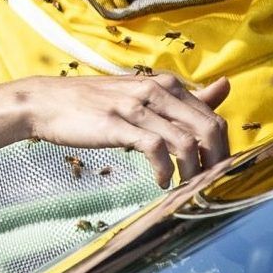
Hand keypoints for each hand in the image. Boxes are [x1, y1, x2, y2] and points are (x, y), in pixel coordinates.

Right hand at [11, 73, 230, 187]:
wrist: (46, 102)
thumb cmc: (96, 103)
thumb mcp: (143, 95)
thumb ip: (184, 98)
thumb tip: (225, 86)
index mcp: (167, 84)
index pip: (213, 117)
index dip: (222, 149)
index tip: (218, 172)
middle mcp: (156, 90)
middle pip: (208, 129)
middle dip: (216, 162)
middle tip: (210, 185)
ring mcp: (136, 106)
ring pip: (185, 141)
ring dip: (192, 171)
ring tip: (186, 187)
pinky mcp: (117, 124)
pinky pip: (155, 148)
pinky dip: (164, 170)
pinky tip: (161, 182)